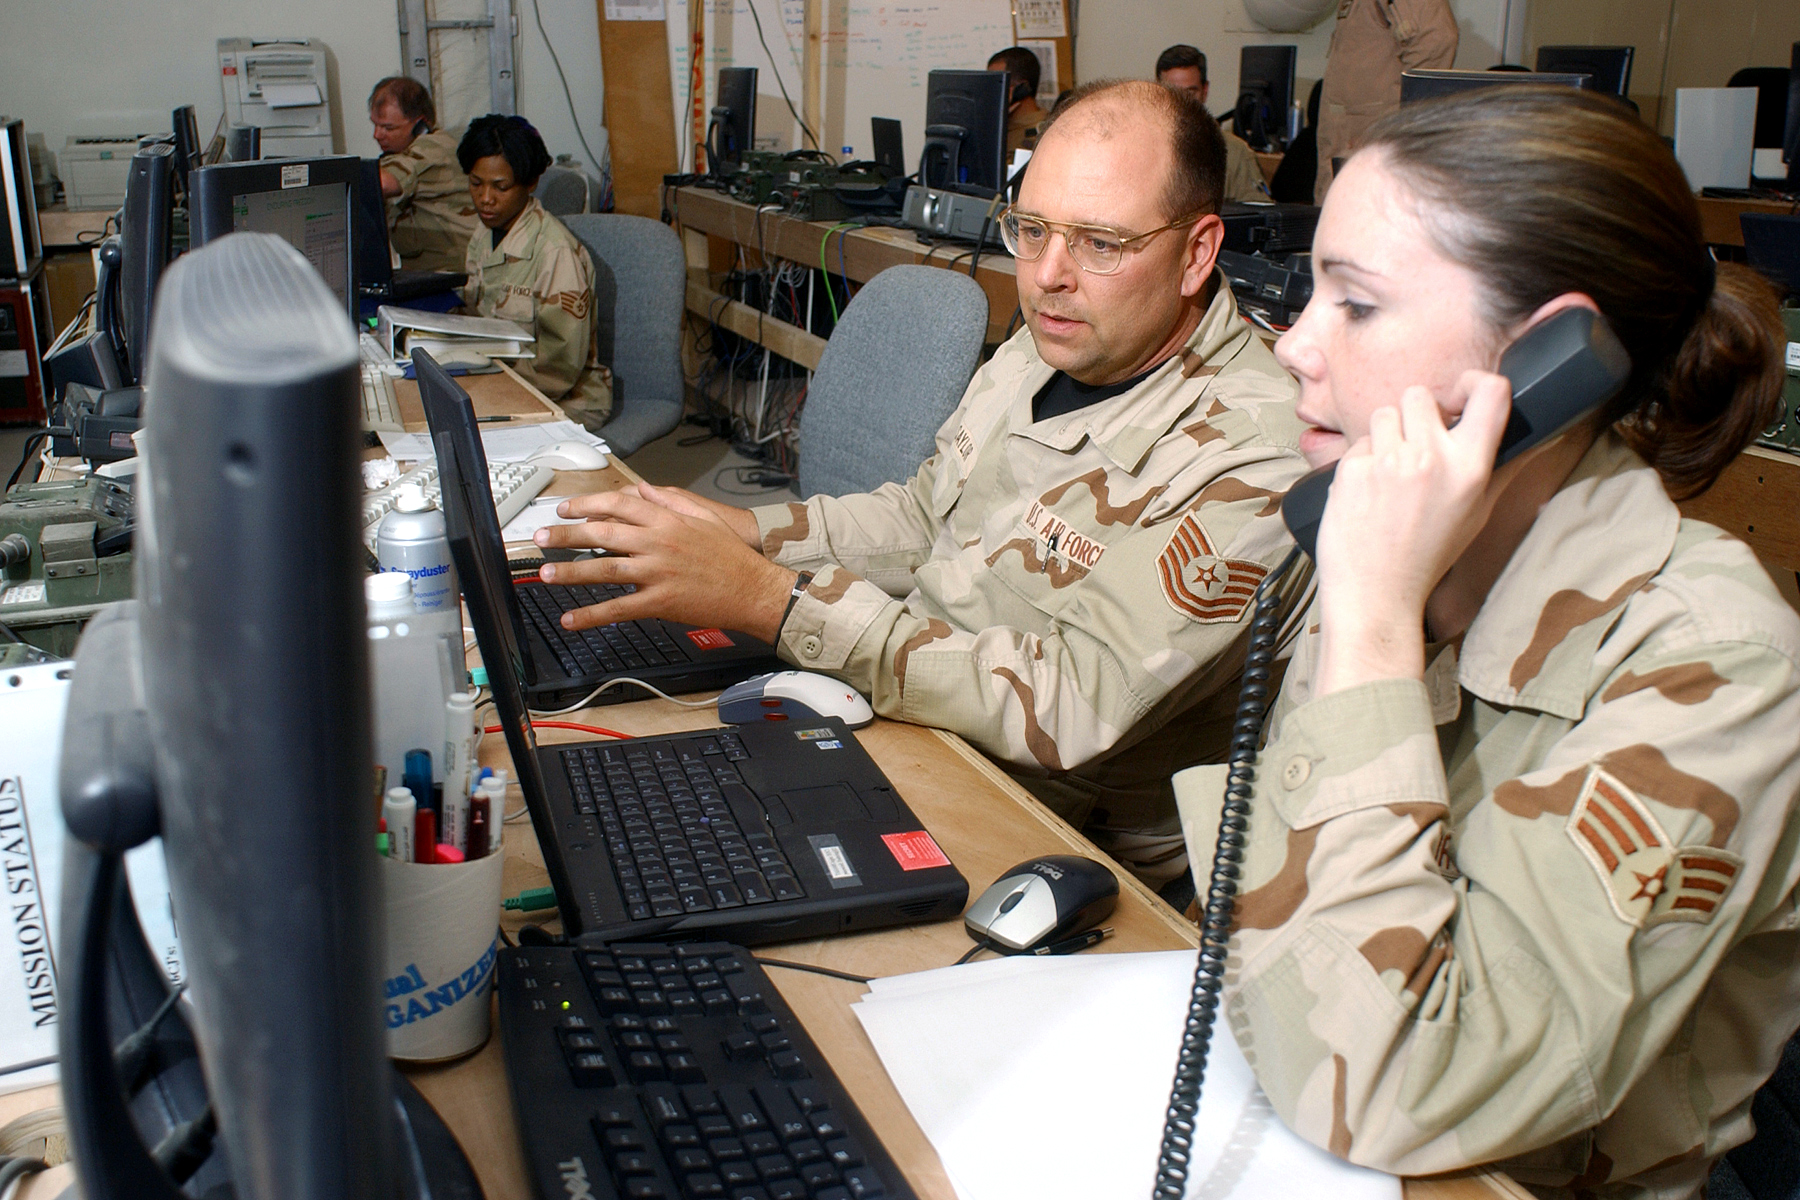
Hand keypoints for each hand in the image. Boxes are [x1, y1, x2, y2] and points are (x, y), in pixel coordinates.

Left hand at [533, 485, 794, 643]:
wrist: (755, 589)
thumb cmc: (732, 555)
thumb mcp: (704, 517)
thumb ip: (670, 500)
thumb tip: (641, 487)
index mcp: (667, 520)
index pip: (617, 504)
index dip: (586, 504)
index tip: (565, 510)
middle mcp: (658, 542)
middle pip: (601, 533)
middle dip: (566, 536)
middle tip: (540, 540)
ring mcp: (657, 572)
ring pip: (604, 568)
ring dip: (571, 572)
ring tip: (545, 575)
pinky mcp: (661, 602)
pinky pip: (619, 607)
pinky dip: (592, 614)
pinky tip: (571, 619)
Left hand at [1313, 371, 1511, 694]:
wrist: (1376, 591)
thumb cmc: (1428, 554)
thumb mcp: (1478, 513)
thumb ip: (1502, 468)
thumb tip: (1547, 437)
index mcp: (1470, 468)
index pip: (1491, 394)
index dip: (1476, 381)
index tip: (1462, 392)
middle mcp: (1431, 458)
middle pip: (1420, 394)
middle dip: (1414, 416)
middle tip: (1413, 449)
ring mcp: (1388, 462)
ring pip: (1383, 414)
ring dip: (1384, 435)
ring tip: (1388, 473)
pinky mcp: (1351, 469)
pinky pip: (1356, 443)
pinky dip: (1360, 461)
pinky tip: (1366, 492)